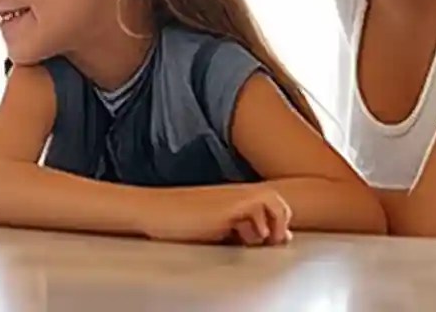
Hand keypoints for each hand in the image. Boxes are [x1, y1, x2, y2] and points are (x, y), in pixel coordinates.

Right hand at [142, 185, 292, 246]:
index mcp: (234, 197)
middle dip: (282, 222)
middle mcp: (237, 194)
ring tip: (264, 240)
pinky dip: (258, 226)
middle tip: (274, 241)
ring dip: (274, 224)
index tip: (275, 239)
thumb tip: (257, 239)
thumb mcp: (211, 224)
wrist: (153, 209)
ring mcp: (232, 198)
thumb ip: (234, 228)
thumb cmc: (177, 219)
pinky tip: (244, 237)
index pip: (271, 203)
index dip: (279, 221)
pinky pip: (256, 210)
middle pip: (278, 199)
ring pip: (273, 202)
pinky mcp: (225, 207)